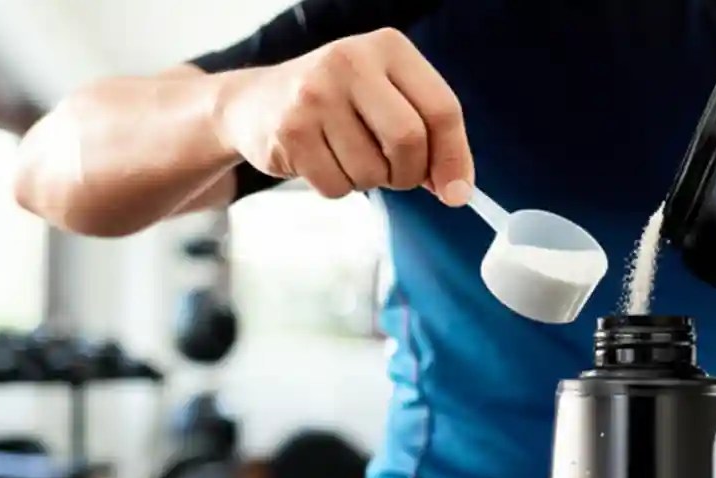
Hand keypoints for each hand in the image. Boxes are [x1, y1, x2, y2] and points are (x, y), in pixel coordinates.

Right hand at [213, 28, 472, 205]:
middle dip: (409, 174)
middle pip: (409, 140)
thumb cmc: (341, 105)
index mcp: (388, 48)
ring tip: (350, 156)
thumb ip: (430, 138)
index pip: (442, 109)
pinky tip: (323, 160)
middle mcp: (350, 61)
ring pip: (372, 172)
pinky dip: (339, 187)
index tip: (457, 192)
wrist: (258, 102)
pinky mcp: (290, 131)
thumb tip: (456, 191)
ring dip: (371, 181)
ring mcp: (315, 94)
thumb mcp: (390, 100)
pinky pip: (337, 187)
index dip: (455, 158)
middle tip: (397, 174)